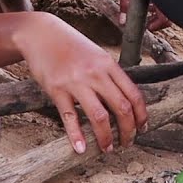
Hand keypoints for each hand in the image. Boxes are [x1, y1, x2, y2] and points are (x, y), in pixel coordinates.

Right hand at [16, 13, 147, 153]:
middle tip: (127, 143)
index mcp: (108, 64)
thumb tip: (124, 99)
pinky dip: (76, 135)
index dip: (141, 115)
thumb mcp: (96, 55)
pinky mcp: (57, 90)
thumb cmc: (70, 46)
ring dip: (106, 137)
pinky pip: (69, 117)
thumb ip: (109, 74)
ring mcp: (76, 82)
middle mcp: (96, 73)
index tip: (142, 128)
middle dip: (128, 130)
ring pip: (99, 116)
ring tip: (107, 149)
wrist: (40, 34)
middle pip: (121, 108)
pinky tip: (81, 148)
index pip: (134, 94)